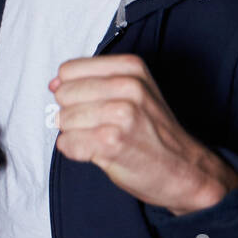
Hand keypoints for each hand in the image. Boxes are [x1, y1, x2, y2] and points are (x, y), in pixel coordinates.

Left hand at [51, 55, 237, 215]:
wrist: (185, 170)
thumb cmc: (153, 132)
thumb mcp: (133, 92)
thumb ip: (92, 81)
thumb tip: (53, 83)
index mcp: (131, 68)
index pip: (68, 70)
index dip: (72, 91)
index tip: (94, 104)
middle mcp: (128, 87)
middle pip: (63, 94)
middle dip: (73, 113)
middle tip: (101, 125)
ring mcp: (121, 114)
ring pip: (63, 120)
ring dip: (76, 134)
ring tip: (104, 139)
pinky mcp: (112, 141)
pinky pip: (66, 143)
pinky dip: (76, 151)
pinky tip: (100, 152)